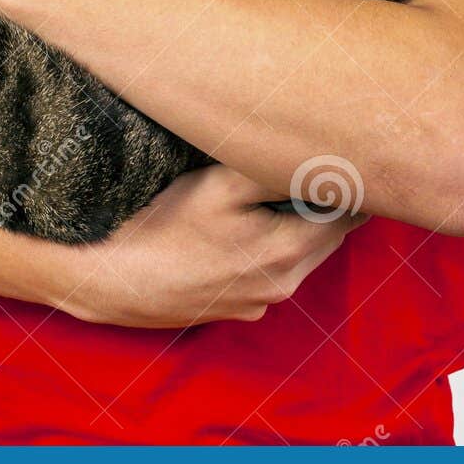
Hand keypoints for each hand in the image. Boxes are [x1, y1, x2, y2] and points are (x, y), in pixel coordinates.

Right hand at [43, 163, 366, 327]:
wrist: (112, 282)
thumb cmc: (166, 228)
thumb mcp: (222, 184)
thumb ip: (276, 170)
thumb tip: (320, 154)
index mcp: (289, 253)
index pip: (349, 214)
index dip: (351, 183)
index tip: (349, 154)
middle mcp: (283, 285)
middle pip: (327, 235)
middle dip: (327, 201)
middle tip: (315, 161)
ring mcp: (258, 302)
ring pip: (299, 254)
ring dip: (297, 224)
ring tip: (278, 188)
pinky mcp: (234, 309)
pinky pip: (269, 271)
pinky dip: (269, 246)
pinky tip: (240, 225)